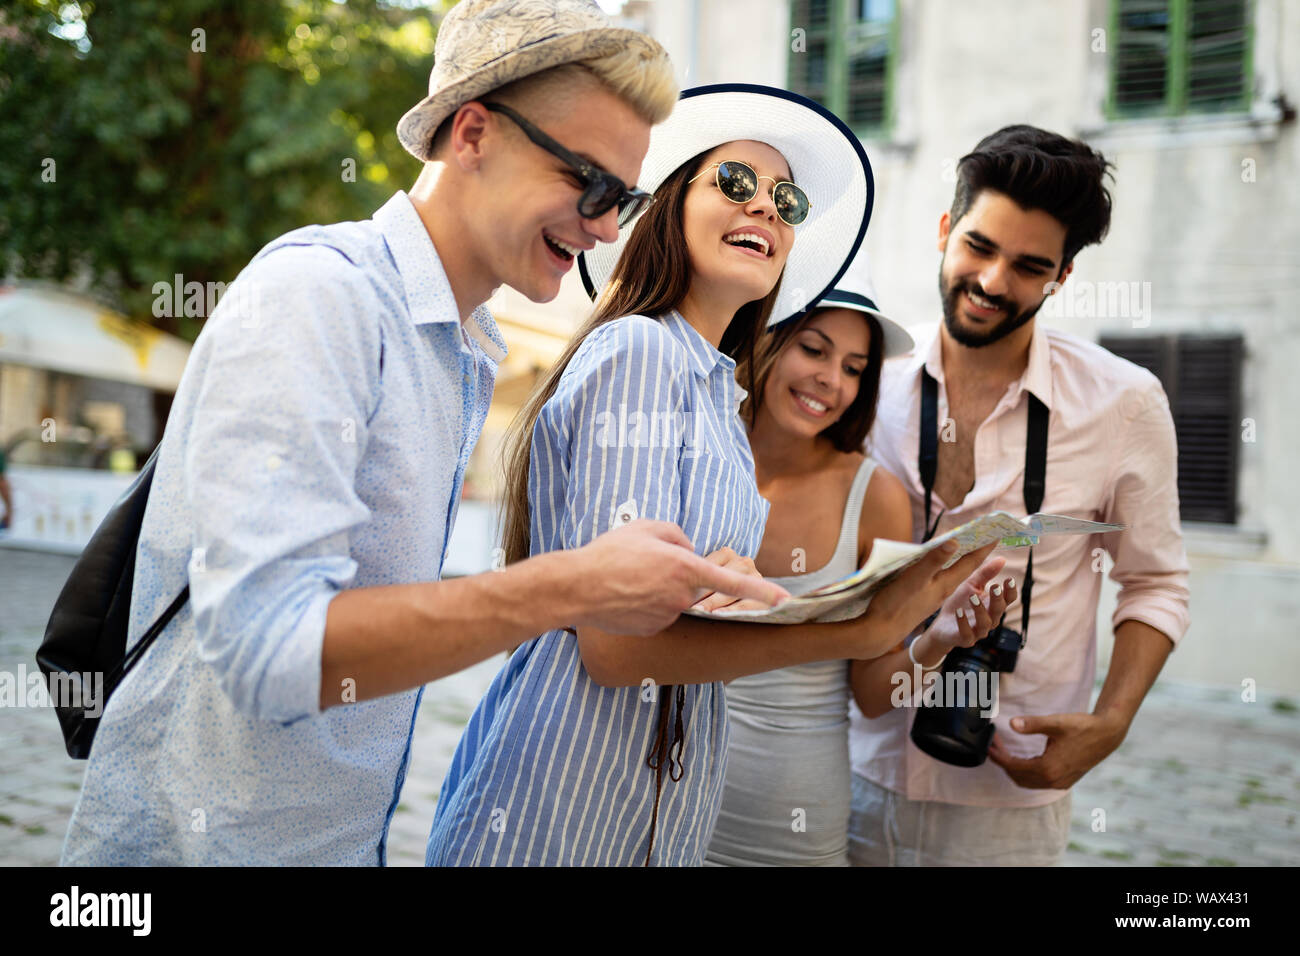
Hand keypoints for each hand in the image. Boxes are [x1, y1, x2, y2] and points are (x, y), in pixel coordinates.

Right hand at [570, 520, 789, 635]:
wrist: (578, 587)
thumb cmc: (611, 553)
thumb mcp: (648, 527)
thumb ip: (679, 536)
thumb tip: (689, 549)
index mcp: (685, 568)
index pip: (732, 583)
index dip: (761, 592)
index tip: (785, 601)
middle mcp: (682, 596)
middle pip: (696, 585)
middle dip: (682, 574)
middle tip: (647, 564)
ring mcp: (669, 616)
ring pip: (677, 600)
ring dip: (662, 589)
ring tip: (629, 578)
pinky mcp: (654, 629)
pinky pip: (662, 614)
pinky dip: (649, 605)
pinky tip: (626, 596)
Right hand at [853, 541, 997, 658]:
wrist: (879, 632)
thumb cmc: (895, 604)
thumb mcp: (914, 578)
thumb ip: (934, 560)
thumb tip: (955, 542)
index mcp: (945, 584)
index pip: (971, 563)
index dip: (983, 547)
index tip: (997, 532)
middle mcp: (943, 590)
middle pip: (965, 568)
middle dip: (976, 552)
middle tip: (983, 534)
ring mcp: (932, 596)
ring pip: (953, 574)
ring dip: (961, 560)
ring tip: (965, 546)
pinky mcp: (920, 599)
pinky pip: (940, 580)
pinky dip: (945, 568)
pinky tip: (937, 565)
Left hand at [926, 558, 1016, 653]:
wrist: (942, 624)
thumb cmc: (960, 602)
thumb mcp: (971, 584)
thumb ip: (985, 573)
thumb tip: (1002, 558)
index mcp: (992, 605)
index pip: (1007, 599)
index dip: (1010, 591)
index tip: (1009, 579)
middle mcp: (989, 618)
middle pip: (998, 610)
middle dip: (998, 600)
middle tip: (995, 588)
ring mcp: (977, 630)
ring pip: (985, 623)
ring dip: (980, 610)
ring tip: (973, 597)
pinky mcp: (964, 639)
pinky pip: (967, 633)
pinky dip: (963, 623)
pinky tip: (959, 612)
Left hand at [987, 711, 1127, 789]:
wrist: (1107, 735)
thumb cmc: (1083, 727)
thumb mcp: (1056, 723)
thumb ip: (1032, 724)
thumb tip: (1012, 724)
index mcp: (1048, 769)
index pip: (1013, 766)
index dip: (998, 755)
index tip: (989, 744)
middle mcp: (1053, 781)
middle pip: (1017, 776)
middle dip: (1002, 761)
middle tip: (993, 745)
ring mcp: (1059, 783)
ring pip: (1026, 782)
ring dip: (1013, 768)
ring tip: (1003, 751)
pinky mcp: (1064, 782)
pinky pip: (1037, 782)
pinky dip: (1025, 773)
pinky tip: (1021, 759)